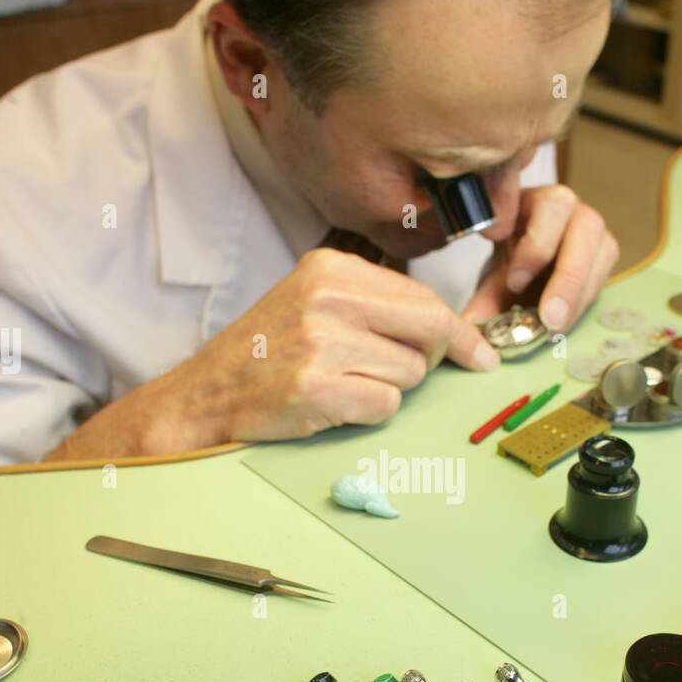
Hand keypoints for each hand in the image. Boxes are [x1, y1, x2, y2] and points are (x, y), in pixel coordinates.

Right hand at [155, 247, 499, 446]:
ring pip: (410, 374)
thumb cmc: (266, 354)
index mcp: (332, 267)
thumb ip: (376, 305)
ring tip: (342, 384)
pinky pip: (385, 406)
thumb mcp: (314, 302)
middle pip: (430, 329)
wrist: (203, 394)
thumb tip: (453, 331)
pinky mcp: (317, 389)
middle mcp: (328, 298)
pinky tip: (333, 405)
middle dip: (433, 359)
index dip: (458, 332)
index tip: (478, 353)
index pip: (425, 298)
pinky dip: (368, 413)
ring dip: (388, 389)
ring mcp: (321, 343)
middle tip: (407, 372)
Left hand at [462, 185, 619, 333]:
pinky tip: (564, 323)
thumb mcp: (495, 277)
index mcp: (538, 201)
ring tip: (555, 327)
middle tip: (548, 317)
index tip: (514, 283)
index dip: (535, 247)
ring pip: (604, 251)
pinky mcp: (606, 253)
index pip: (549, 209)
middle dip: (568, 277)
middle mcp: (573, 209)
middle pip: (587, 227)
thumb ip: (486, 301)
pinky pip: (604, 276)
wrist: (529, 268)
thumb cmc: (512, 262)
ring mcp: (595, 229)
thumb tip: (472, 332)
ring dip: (579, 294)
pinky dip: (584, 302)